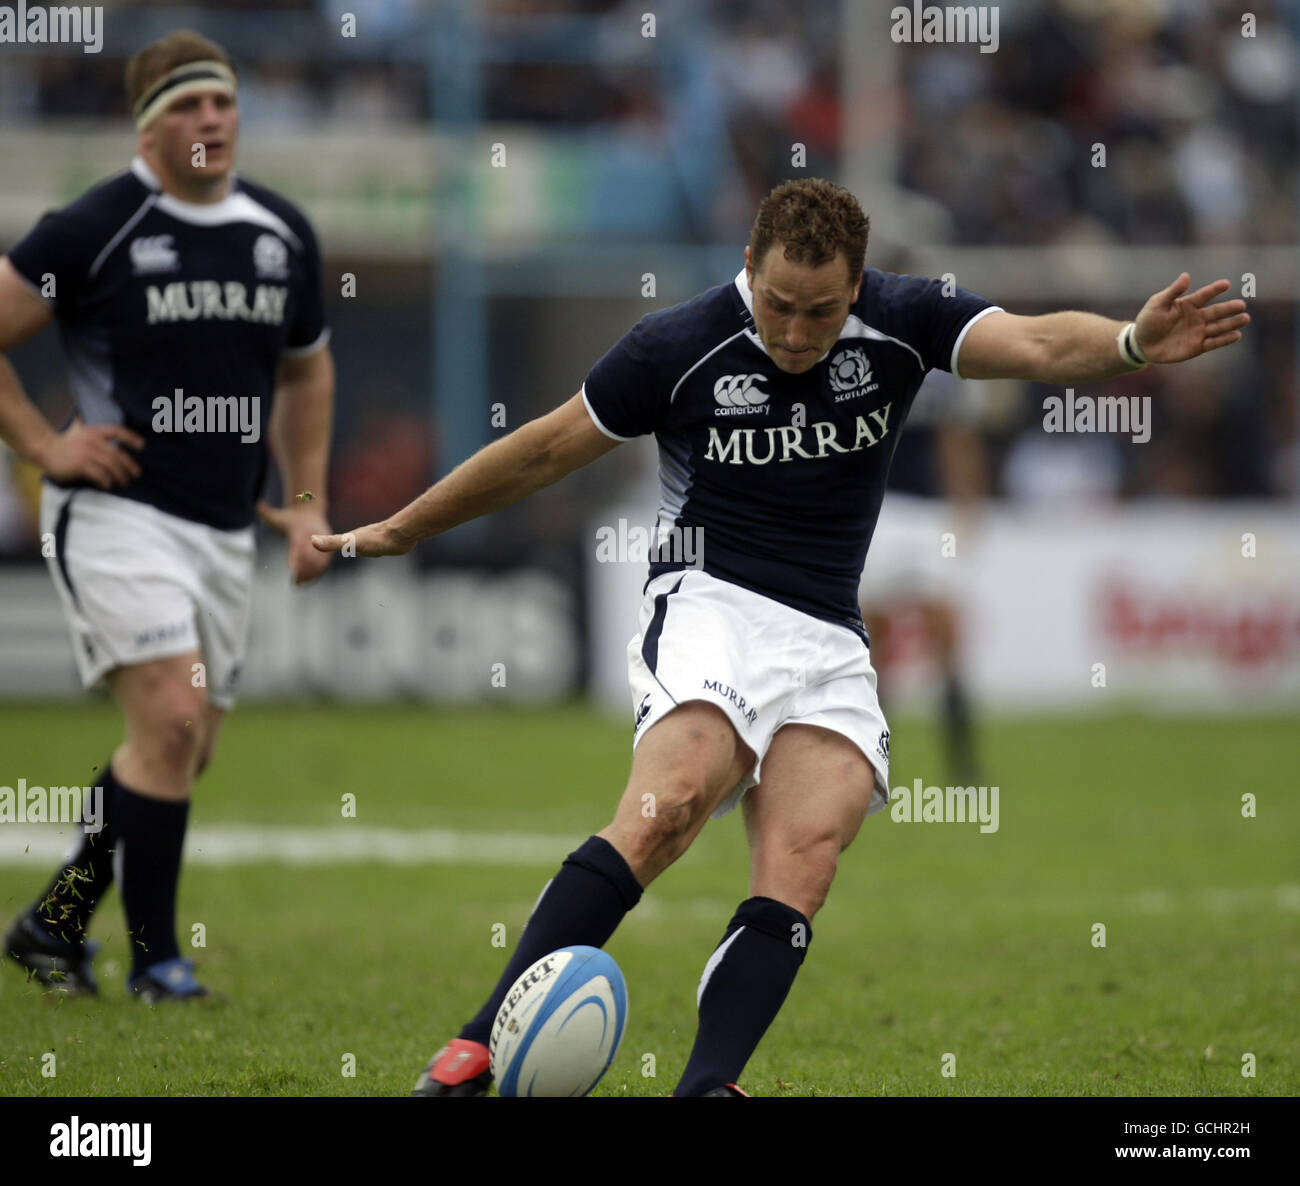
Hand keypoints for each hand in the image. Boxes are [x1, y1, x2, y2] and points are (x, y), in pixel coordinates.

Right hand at [40, 418, 143, 488]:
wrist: (46, 449)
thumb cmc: (69, 447)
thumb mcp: (86, 438)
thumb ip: (102, 444)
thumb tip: (123, 459)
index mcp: (95, 432)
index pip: (117, 431)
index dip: (131, 438)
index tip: (142, 446)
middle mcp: (92, 440)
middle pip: (117, 454)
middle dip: (129, 465)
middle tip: (136, 475)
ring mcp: (86, 452)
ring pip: (111, 465)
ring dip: (120, 476)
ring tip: (124, 483)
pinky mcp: (80, 464)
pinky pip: (99, 474)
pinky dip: (107, 481)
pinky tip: (109, 485)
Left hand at [257, 500, 333, 584]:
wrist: (310, 512)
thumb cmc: (289, 518)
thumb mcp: (278, 515)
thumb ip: (267, 512)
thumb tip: (258, 504)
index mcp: (300, 529)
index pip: (299, 544)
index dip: (297, 557)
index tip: (293, 569)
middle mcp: (313, 536)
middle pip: (311, 554)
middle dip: (305, 568)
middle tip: (296, 580)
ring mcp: (322, 543)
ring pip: (319, 560)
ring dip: (311, 572)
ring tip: (299, 583)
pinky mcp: (326, 549)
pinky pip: (323, 563)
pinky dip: (316, 573)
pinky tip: (305, 582)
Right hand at [309, 520, 414, 557]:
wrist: (401, 535)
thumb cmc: (375, 540)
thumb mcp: (350, 543)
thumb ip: (332, 543)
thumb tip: (311, 540)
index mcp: (352, 538)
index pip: (335, 542)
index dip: (325, 543)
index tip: (313, 541)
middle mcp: (362, 537)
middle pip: (348, 542)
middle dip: (341, 543)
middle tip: (333, 545)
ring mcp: (374, 540)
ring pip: (363, 544)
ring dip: (358, 546)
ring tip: (355, 548)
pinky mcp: (388, 543)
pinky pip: (377, 546)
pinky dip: (373, 548)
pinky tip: (379, 550)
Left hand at [1134, 274, 1249, 363]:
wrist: (1141, 344)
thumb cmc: (1148, 321)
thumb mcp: (1157, 304)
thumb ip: (1173, 292)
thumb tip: (1186, 276)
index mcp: (1188, 304)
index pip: (1204, 295)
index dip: (1214, 290)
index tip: (1226, 284)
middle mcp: (1197, 317)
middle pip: (1216, 311)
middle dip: (1229, 308)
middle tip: (1241, 305)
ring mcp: (1198, 332)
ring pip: (1219, 327)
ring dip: (1232, 323)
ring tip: (1244, 318)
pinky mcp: (1197, 346)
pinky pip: (1213, 342)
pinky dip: (1224, 339)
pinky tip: (1236, 335)